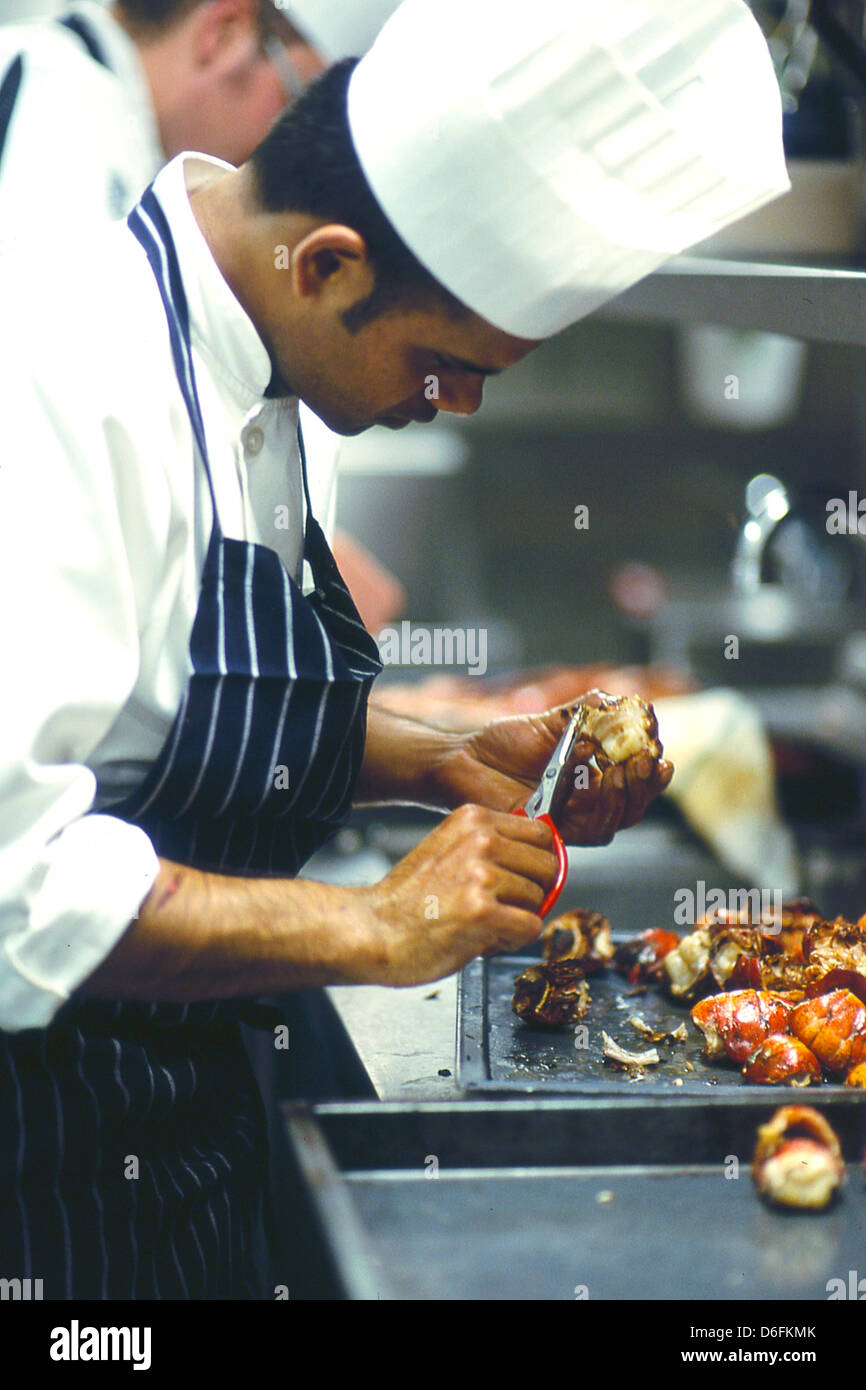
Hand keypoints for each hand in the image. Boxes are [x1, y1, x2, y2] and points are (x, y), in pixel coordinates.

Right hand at [356, 804, 558, 985]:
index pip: (542, 834)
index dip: (538, 862)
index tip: (525, 878)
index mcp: (472, 819)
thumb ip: (492, 849)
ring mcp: (481, 875)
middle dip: (532, 893)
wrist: (371, 930)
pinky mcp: (481, 912)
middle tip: (500, 907)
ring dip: (517, 919)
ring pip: (539, 900)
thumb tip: (544, 861)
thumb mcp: (449, 851)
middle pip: (548, 866)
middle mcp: (479, 840)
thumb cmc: (408, 900)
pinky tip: (482, 938)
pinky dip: (511, 940)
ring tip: (481, 922)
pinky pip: (530, 927)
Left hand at [430, 692, 673, 845]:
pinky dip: (596, 807)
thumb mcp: (553, 720)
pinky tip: (594, 781)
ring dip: (627, 796)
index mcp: (595, 777)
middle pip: (634, 805)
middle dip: (648, 785)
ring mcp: (571, 820)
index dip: (654, 769)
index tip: (660, 749)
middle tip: (649, 761)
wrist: (464, 758)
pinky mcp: (552, 833)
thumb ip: (589, 711)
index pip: (638, 780)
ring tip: (624, 770)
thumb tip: (625, 700)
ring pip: (616, 820)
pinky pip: (586, 831)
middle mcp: (588, 804)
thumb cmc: (505, 741)